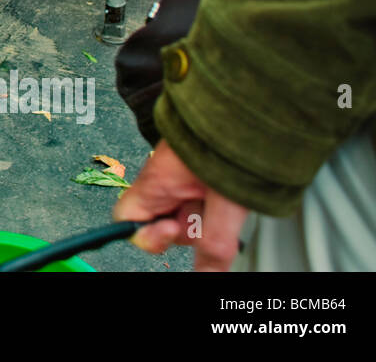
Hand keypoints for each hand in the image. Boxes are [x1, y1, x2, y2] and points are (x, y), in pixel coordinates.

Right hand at [113, 140, 249, 271]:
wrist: (249, 100)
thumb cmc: (230, 137)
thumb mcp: (226, 202)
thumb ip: (214, 243)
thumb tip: (207, 274)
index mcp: (156, 182)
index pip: (127, 221)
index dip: (148, 236)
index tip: (173, 231)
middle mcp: (162, 177)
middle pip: (162, 221)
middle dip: (188, 227)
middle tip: (213, 212)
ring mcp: (180, 172)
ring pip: (185, 210)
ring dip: (208, 213)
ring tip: (229, 195)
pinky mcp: (196, 167)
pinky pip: (199, 196)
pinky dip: (216, 202)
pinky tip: (231, 191)